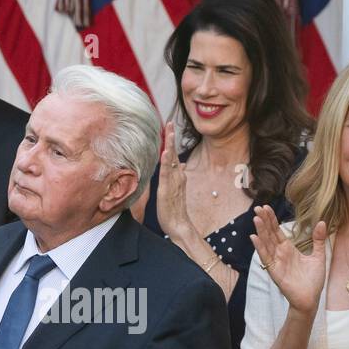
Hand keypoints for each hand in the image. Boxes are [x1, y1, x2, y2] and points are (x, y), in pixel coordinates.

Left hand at [155, 122, 196, 240]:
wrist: (179, 225)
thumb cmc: (175, 210)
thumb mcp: (176, 189)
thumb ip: (178, 176)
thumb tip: (182, 164)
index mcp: (178, 176)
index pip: (174, 155)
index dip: (172, 141)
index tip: (170, 128)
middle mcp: (178, 176)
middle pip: (174, 153)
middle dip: (172, 137)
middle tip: (170, 123)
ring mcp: (174, 181)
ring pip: (172, 160)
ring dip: (170, 145)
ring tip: (169, 132)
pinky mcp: (167, 189)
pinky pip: (167, 173)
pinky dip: (167, 162)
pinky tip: (166, 152)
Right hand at [250, 205, 326, 315]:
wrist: (311, 299)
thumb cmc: (313, 281)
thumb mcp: (318, 256)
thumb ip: (318, 240)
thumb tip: (321, 222)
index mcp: (289, 250)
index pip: (278, 232)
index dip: (272, 220)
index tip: (266, 207)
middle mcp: (280, 254)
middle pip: (270, 234)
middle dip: (264, 221)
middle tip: (258, 207)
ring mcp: (276, 262)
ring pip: (266, 244)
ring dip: (261, 231)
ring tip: (255, 218)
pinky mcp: (275, 271)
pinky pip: (266, 258)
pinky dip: (260, 248)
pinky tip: (254, 238)